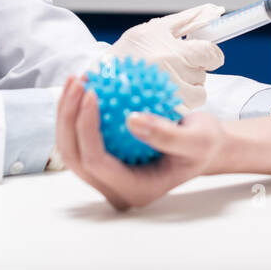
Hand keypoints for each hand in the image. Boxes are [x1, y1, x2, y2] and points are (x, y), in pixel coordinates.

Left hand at [54, 73, 228, 210]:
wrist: (203, 146)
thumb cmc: (204, 144)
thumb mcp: (198, 139)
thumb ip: (168, 135)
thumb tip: (131, 120)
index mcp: (135, 191)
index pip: (97, 162)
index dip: (86, 128)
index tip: (93, 92)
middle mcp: (115, 189)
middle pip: (75, 158)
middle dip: (67, 118)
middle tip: (79, 82)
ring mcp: (106, 178)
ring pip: (72, 148)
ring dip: (67, 113)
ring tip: (76, 79)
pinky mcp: (103, 162)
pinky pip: (81, 138)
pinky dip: (77, 111)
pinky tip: (84, 83)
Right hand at [106, 4, 226, 112]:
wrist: (99, 79)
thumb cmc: (125, 53)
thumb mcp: (154, 29)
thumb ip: (187, 20)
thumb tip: (213, 10)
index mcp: (174, 51)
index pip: (211, 55)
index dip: (209, 55)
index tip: (202, 55)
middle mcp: (174, 74)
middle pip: (203, 75)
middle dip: (193, 71)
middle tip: (173, 68)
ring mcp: (169, 96)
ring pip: (198, 94)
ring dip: (187, 89)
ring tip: (166, 83)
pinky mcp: (163, 113)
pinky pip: (185, 109)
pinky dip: (177, 103)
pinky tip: (162, 96)